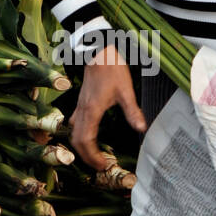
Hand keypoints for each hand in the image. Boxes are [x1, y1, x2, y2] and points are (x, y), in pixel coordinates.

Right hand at [69, 45, 145, 168]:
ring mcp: (80, 106)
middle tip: (99, 166)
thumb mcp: (126, 90)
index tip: (103, 165)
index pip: (86, 141)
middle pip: (76, 141)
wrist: (98, 50)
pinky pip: (75, 123)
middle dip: (86, 156)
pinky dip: (80, 134)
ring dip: (82, 147)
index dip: (92, 156)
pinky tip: (88, 135)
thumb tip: (141, 128)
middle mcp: (82, 110)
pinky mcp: (81, 102)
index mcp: (91, 111)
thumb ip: (132, 111)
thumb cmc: (111, 68)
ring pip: (73, 133)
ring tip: (94, 155)